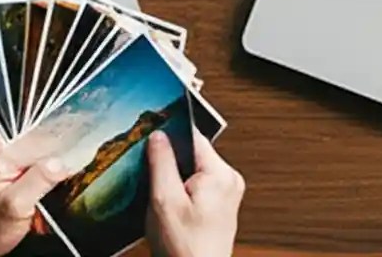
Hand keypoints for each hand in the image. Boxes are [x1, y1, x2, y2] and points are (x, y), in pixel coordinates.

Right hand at [146, 130, 244, 256]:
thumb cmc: (185, 249)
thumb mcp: (164, 201)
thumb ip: (161, 163)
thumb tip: (159, 136)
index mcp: (220, 174)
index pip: (193, 137)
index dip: (169, 137)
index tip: (151, 141)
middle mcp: (229, 180)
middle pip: (193, 153)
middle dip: (171, 163)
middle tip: (155, 181)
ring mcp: (227, 193)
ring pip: (193, 170)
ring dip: (175, 179)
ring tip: (166, 200)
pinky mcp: (220, 205)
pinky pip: (198, 185)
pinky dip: (182, 191)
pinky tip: (174, 209)